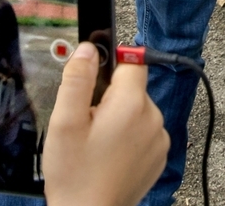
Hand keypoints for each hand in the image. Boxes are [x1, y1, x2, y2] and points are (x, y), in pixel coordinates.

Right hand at [43, 40, 166, 205]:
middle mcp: (153, 118)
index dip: (110, 66)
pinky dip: (129, 137)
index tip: (94, 82)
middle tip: (88, 123)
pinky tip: (109, 155)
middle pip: (133, 88)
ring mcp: (159, 139)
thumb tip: (88, 50)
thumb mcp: (64, 122)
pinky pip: (144, 131)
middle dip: (110, 98)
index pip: (132, 62)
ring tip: (97, 143)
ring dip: (120, 118)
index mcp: (132, 104)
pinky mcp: (159, 156)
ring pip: (138, 110)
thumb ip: (77, 80)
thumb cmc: (75, 175)